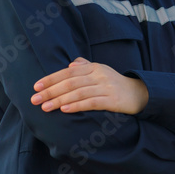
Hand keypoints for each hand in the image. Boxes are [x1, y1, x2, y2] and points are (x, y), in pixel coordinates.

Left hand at [31, 58, 148, 114]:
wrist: (139, 93)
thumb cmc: (115, 84)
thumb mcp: (101, 71)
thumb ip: (86, 66)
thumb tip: (71, 63)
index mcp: (94, 67)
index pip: (68, 71)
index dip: (51, 78)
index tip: (36, 87)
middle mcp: (99, 75)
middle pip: (70, 82)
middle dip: (51, 91)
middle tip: (35, 100)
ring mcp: (106, 87)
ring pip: (78, 92)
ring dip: (60, 100)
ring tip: (45, 107)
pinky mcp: (112, 101)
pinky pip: (91, 102)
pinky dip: (77, 106)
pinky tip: (65, 110)